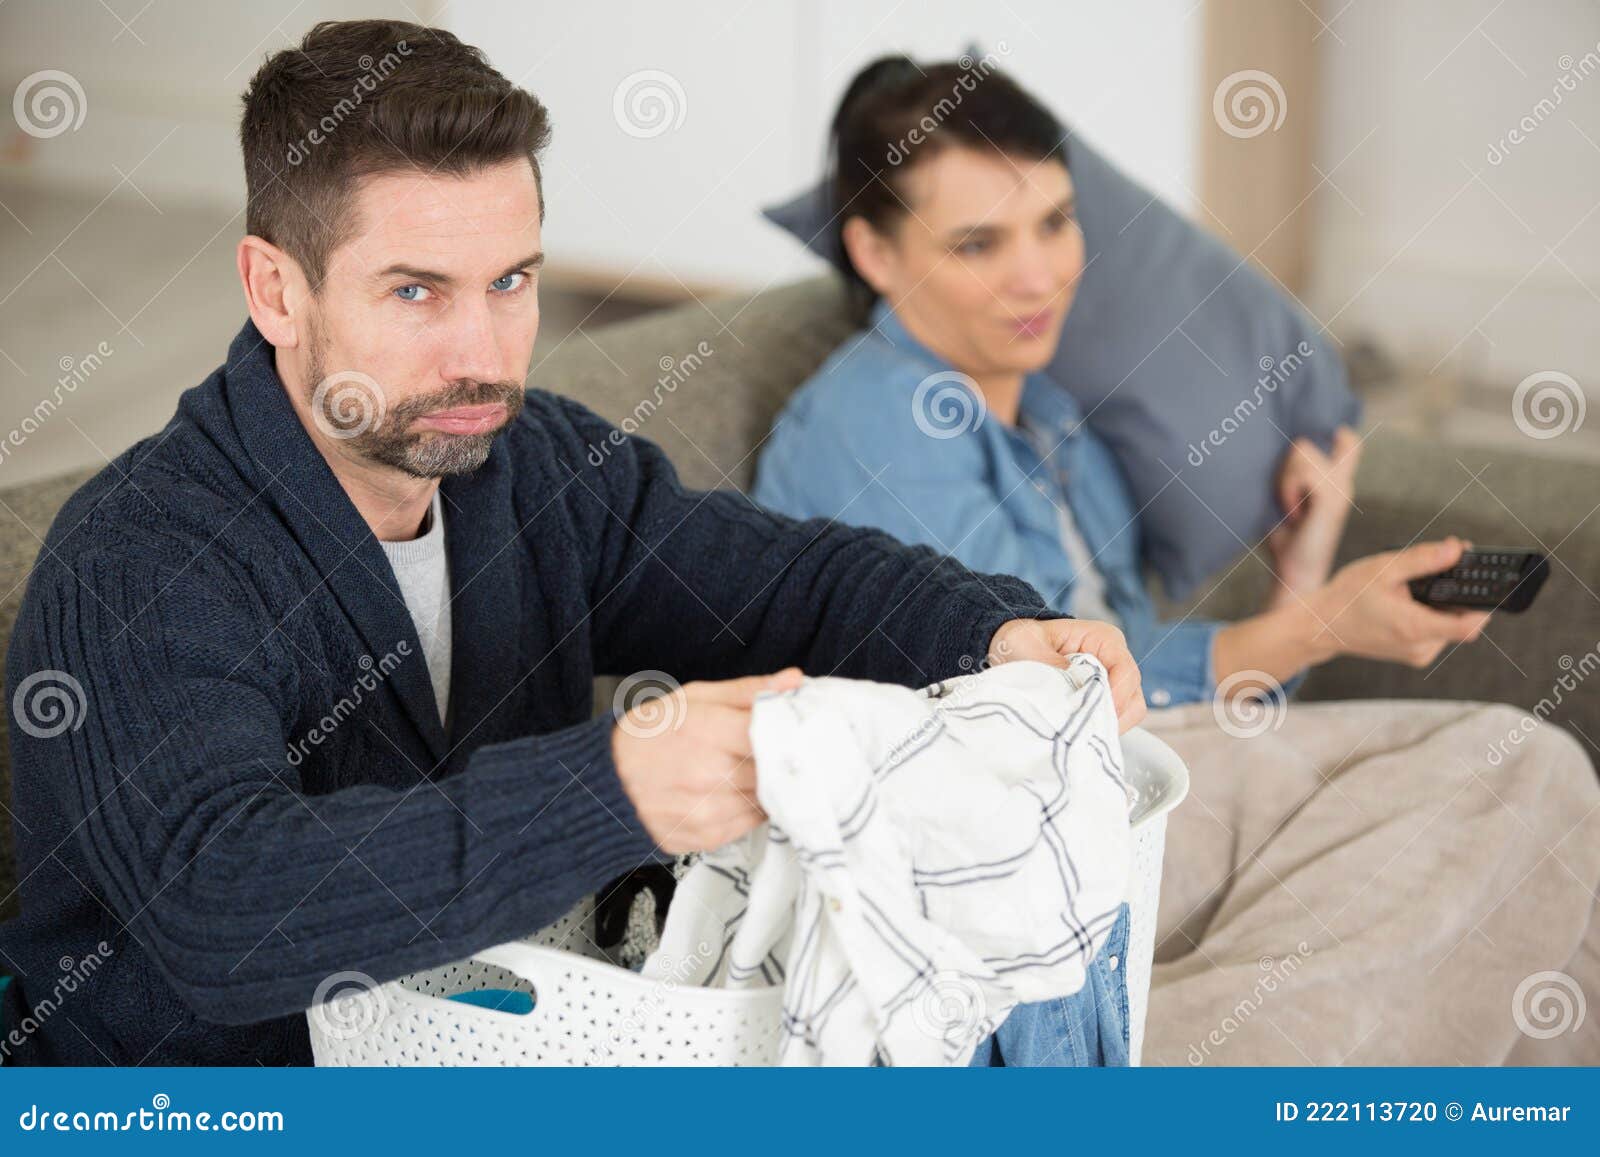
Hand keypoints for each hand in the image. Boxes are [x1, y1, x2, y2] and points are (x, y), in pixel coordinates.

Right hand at [611, 669, 802, 852]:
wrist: (602, 781)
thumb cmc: (650, 734)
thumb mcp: (695, 698)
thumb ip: (748, 691)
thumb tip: (794, 681)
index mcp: (708, 731)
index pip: (776, 735)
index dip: (792, 733)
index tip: (798, 730)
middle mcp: (708, 775)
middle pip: (775, 771)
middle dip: (782, 762)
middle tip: (783, 752)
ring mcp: (706, 812)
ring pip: (766, 801)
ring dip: (767, 788)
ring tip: (750, 771)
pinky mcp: (703, 839)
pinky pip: (748, 825)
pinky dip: (749, 810)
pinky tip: (733, 793)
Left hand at [988, 618, 1146, 733]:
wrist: (1011, 647)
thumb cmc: (1022, 640)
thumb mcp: (1026, 644)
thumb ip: (1048, 663)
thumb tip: (1070, 690)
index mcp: (1104, 640)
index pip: (1126, 673)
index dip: (1114, 697)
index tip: (1088, 712)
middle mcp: (1114, 661)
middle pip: (1133, 698)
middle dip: (1109, 717)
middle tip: (1079, 727)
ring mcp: (1111, 683)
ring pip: (1127, 714)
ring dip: (1103, 725)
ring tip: (1075, 729)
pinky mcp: (1101, 701)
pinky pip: (1112, 722)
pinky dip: (1096, 729)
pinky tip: (1073, 729)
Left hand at [1267, 426, 1361, 603]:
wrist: (1295, 571)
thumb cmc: (1287, 538)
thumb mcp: (1289, 500)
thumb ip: (1293, 474)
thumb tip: (1288, 446)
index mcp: (1336, 481)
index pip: (1348, 444)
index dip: (1336, 433)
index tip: (1325, 435)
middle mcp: (1343, 482)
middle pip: (1303, 444)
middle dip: (1284, 467)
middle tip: (1286, 500)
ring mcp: (1340, 489)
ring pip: (1299, 453)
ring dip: (1283, 481)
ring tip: (1290, 508)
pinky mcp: (1331, 499)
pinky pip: (1302, 474)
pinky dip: (1288, 492)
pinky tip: (1293, 513)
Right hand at [1306, 537, 1490, 667]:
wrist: (1320, 626)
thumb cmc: (1346, 598)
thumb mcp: (1383, 569)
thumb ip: (1423, 560)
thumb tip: (1457, 549)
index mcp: (1415, 627)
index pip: (1471, 625)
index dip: (1485, 604)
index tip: (1482, 582)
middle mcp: (1421, 647)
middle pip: (1463, 621)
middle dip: (1459, 594)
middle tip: (1442, 570)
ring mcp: (1417, 654)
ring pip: (1450, 626)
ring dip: (1444, 604)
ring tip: (1415, 588)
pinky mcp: (1413, 654)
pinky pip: (1436, 632)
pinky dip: (1432, 614)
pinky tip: (1409, 601)